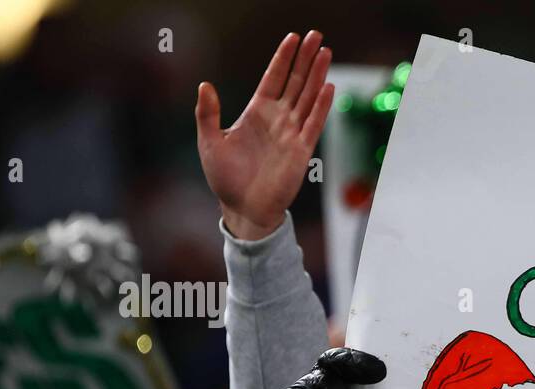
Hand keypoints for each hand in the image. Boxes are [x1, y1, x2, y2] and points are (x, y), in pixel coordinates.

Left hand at [196, 31, 333, 240]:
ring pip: (308, 97)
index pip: (273, 78)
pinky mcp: (301, 150)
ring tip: (325, 52)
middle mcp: (277, 119)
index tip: (293, 38)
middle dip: (306, 58)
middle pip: (296, 81)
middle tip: (316, 35)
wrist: (243, 208)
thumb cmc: (225, 178)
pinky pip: (314, 123)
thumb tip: (205, 85)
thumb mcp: (210, 141)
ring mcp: (292, 133)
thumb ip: (208, 113)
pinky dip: (322, 105)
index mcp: (257, 112)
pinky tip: (329, 87)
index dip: (283, 58)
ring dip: (317, 75)